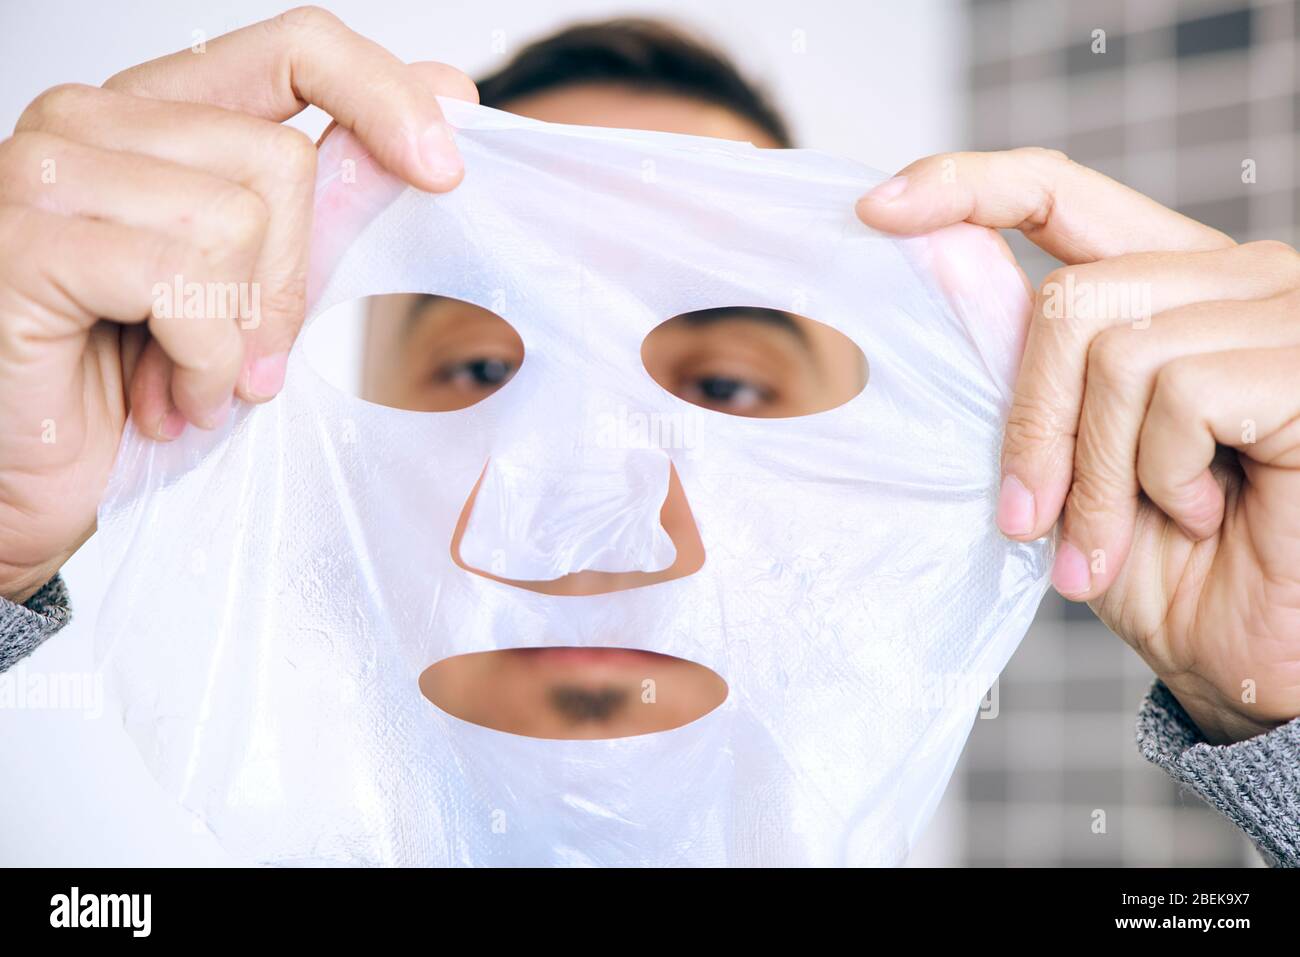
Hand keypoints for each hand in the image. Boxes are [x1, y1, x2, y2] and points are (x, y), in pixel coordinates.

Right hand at [0, 7, 475, 603]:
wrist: (39, 477)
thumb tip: (444, 96)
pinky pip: (178, 279)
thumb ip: (336, 193)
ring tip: (199, 378)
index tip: (442, 170)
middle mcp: (95, 121)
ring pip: (234, 218)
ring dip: (238, 332)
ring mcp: (46, 170)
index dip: (382, 96)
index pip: (295, 48)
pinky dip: (199, 359)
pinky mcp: (25, 240)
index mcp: (162, 116)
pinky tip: (172, 397)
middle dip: (289, 281)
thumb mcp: (261, 284)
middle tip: (252, 353)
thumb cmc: (145, 383)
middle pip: (280, 158)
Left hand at [857, 148, 1299, 743]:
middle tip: (1033, 518)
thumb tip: (939, 256)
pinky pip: (1181, 394)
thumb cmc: (1157, 561)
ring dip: (1099, 476)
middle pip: (1071, 299)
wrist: (1243, 655)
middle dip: (1033, 427)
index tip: (876, 211)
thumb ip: (1017, 356)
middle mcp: (1235, 277)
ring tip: (1121, 535)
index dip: (966, 186)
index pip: (1058, 191)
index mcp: (1166, 282)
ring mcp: (1284, 312)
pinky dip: (1164, 476)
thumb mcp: (1060, 453)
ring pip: (1120, 353)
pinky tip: (1210, 513)